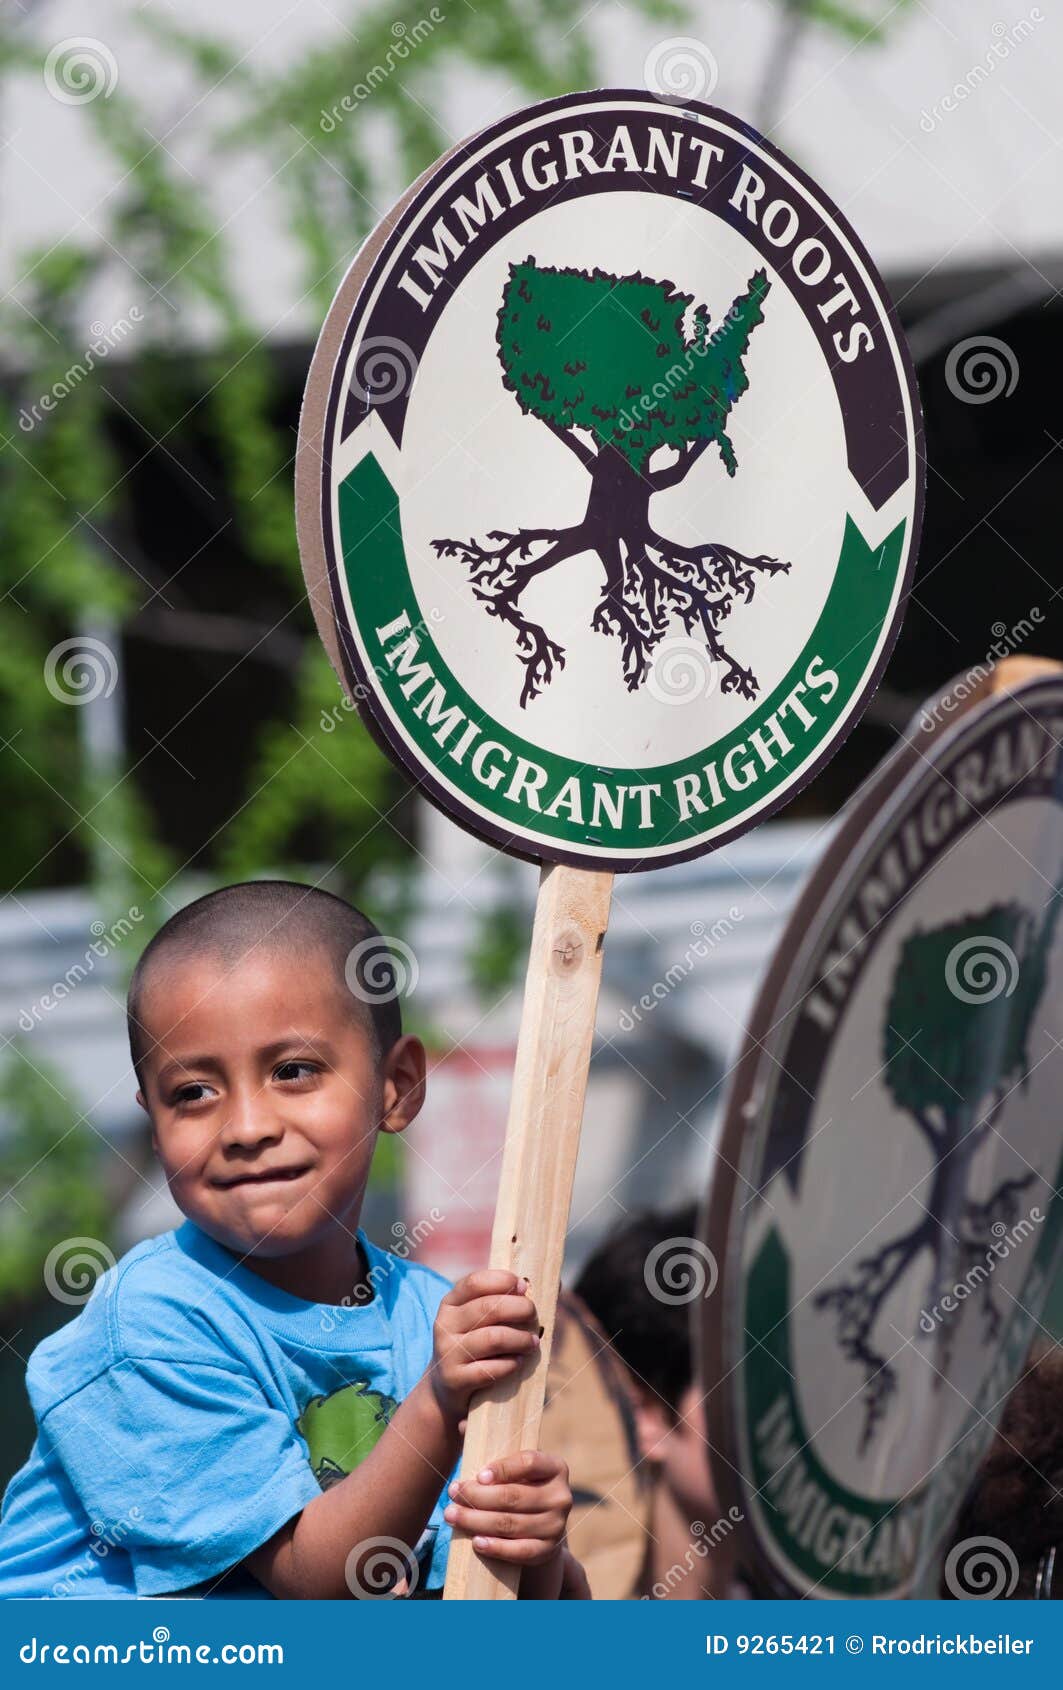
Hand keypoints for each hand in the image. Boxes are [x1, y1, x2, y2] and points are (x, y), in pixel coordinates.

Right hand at [430, 1270, 539, 1426]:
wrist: (446, 1385)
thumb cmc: (472, 1343)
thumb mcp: (477, 1319)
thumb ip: (501, 1300)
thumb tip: (547, 1285)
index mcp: (450, 1303)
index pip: (475, 1282)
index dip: (502, 1281)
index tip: (523, 1287)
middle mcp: (445, 1324)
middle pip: (488, 1308)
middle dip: (519, 1309)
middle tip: (533, 1315)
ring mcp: (448, 1352)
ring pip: (493, 1338)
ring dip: (520, 1339)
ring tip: (533, 1342)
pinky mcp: (454, 1378)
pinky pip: (490, 1369)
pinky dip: (510, 1364)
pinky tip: (518, 1362)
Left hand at [443, 1449, 570, 1575]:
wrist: (543, 1526)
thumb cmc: (521, 1485)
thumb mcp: (514, 1464)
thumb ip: (492, 1443)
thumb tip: (462, 1424)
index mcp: (555, 1466)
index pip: (529, 1462)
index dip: (502, 1468)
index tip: (477, 1475)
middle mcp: (560, 1495)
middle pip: (513, 1496)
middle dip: (477, 1496)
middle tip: (453, 1493)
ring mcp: (556, 1525)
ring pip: (510, 1523)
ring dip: (476, 1521)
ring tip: (452, 1515)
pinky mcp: (548, 1550)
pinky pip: (520, 1551)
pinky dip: (497, 1547)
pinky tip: (476, 1542)